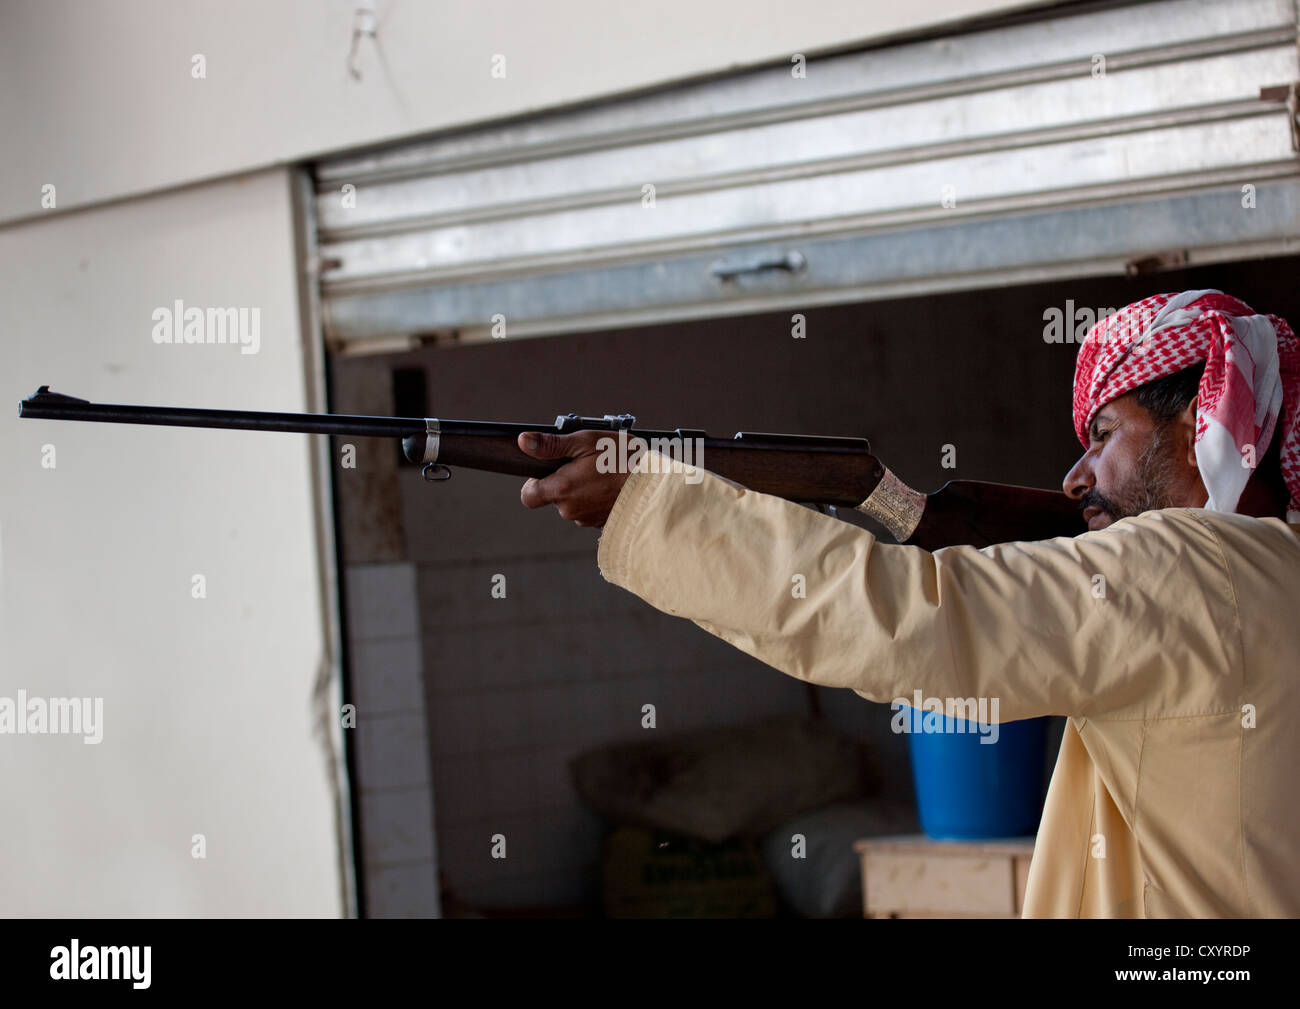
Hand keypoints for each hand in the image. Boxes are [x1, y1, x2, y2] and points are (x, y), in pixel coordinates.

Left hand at [517, 430, 638, 526]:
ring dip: (584, 490)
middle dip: (566, 481)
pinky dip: (598, 499)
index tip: (549, 470)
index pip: (529, 496)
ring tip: (605, 473)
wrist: (657, 487)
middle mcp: (570, 509)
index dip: (535, 483)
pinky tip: (613, 485)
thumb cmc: (624, 461)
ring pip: (575, 504)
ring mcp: (587, 519)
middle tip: (586, 464)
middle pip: (555, 498)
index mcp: (561, 489)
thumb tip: (524, 442)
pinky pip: (592, 510)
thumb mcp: (586, 442)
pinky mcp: (603, 524)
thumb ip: (552, 445)